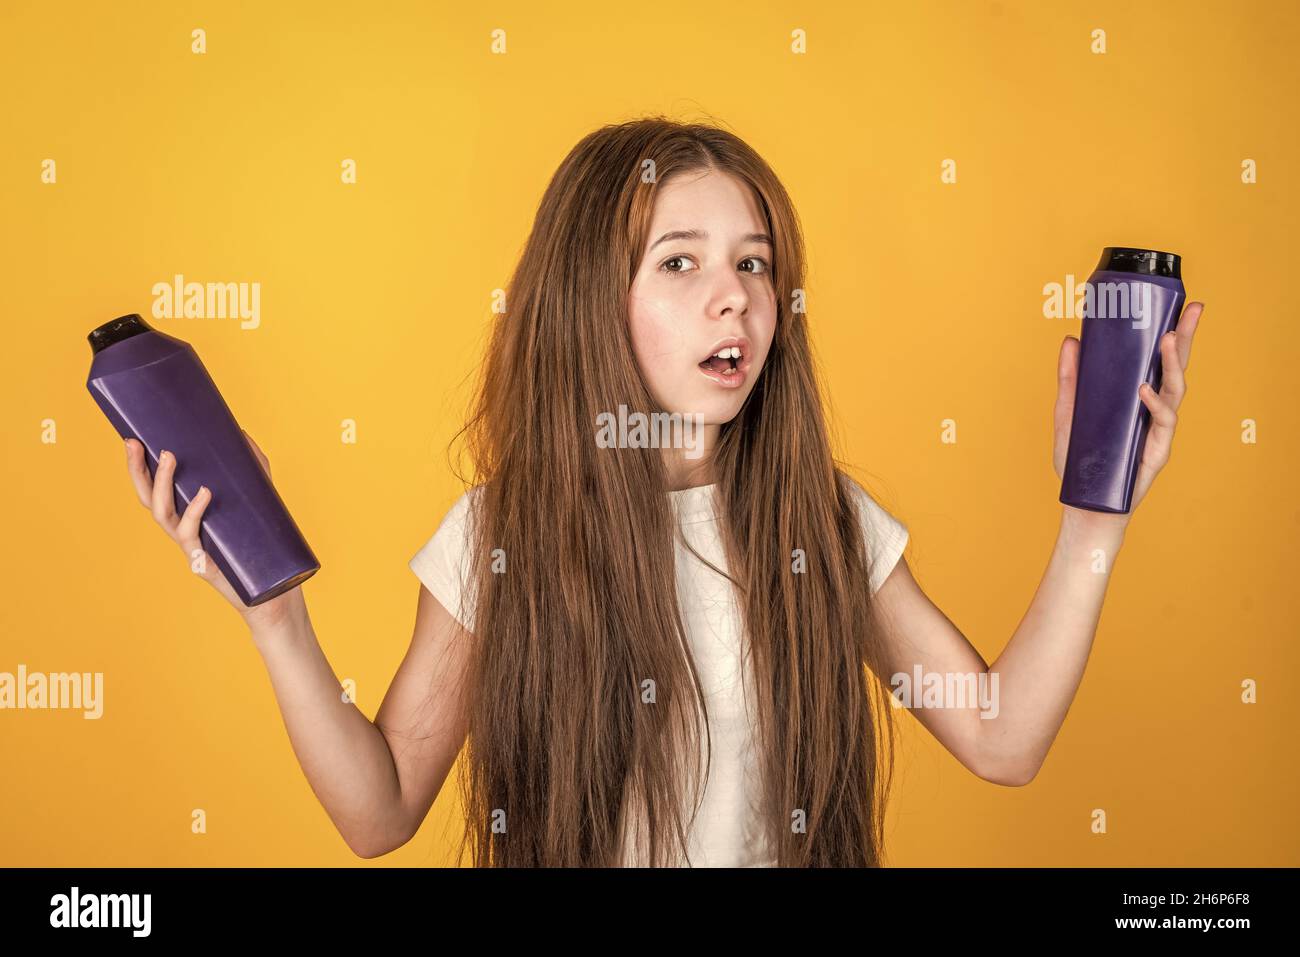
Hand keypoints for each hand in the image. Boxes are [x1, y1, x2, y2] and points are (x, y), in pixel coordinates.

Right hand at [124, 431, 305, 632]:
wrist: (273, 590)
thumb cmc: (262, 543)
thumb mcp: (259, 497)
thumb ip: (252, 465)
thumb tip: (239, 433)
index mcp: (187, 515)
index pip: (154, 489)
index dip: (139, 467)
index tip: (132, 438)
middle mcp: (182, 530)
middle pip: (148, 499)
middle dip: (138, 471)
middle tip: (136, 443)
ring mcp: (190, 546)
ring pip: (163, 514)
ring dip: (163, 484)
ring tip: (171, 457)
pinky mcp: (203, 561)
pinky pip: (192, 534)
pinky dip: (195, 511)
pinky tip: (206, 493)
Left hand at [1053, 301, 1204, 530]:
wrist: (1084, 501)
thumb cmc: (1080, 459)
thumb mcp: (1069, 412)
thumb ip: (1071, 379)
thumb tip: (1071, 340)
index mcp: (1138, 397)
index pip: (1160, 360)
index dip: (1174, 334)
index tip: (1184, 304)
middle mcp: (1153, 410)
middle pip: (1176, 369)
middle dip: (1187, 339)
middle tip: (1194, 311)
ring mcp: (1158, 430)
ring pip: (1175, 392)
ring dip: (1174, 365)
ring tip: (1168, 340)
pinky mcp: (1157, 452)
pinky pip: (1162, 425)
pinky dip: (1155, 405)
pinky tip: (1145, 391)